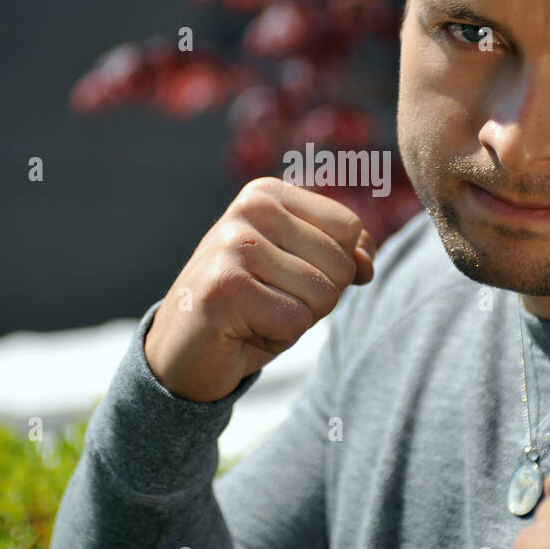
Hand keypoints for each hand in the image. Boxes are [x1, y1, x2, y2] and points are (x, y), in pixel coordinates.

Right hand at [144, 177, 375, 402]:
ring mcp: (233, 245)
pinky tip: (242, 331)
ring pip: (322, 294)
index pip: (349, 229)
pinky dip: (277, 338)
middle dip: (315, 299)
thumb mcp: (302, 274)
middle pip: (340, 263)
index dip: (333, 269)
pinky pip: (296, 320)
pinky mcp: (225, 287)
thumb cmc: (249, 309)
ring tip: (254, 315)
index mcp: (267, 194)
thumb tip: (367, 262)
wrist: (182, 354)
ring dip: (296, 320)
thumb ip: (343, 256)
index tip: (286, 278)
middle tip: (266, 302)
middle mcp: (249, 208)